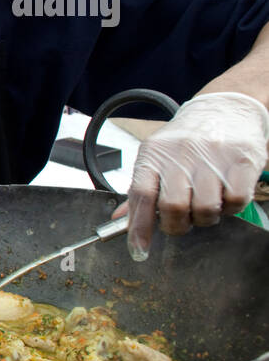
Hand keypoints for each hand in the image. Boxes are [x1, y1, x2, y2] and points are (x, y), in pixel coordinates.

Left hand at [122, 91, 268, 259]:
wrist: (225, 109)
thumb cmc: (186, 141)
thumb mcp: (156, 158)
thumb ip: (140, 191)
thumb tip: (119, 221)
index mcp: (153, 154)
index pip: (140, 196)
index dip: (138, 228)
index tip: (139, 251)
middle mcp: (180, 154)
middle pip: (173, 207)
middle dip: (177, 225)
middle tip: (181, 221)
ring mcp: (213, 157)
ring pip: (205, 209)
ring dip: (205, 218)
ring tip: (204, 205)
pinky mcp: (242, 161)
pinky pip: (235, 201)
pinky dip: (230, 208)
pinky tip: (225, 196)